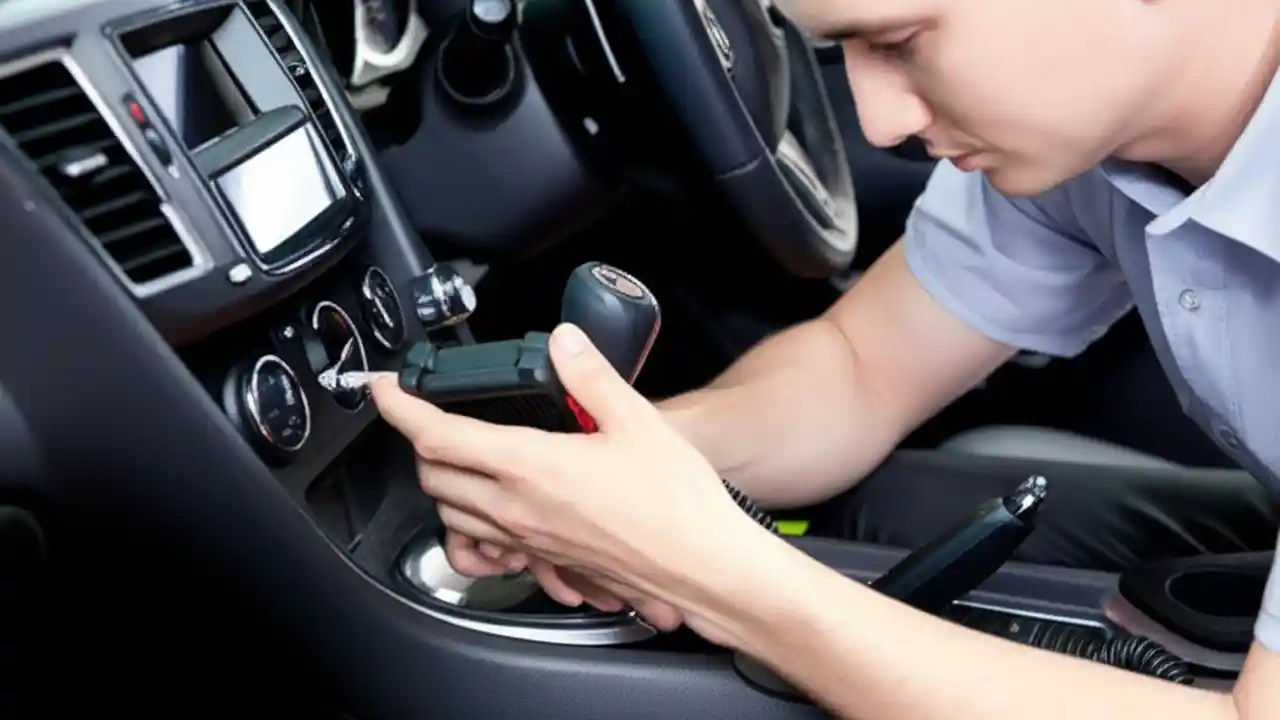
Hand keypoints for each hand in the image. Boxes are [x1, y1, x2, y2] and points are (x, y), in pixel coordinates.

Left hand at [371, 323, 771, 638]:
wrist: (702, 567)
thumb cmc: (676, 503)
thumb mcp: (637, 422)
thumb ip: (590, 377)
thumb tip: (564, 341)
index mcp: (530, 466)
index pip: (437, 434)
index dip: (400, 407)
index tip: (385, 388)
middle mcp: (517, 508)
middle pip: (433, 475)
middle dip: (420, 441)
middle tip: (433, 415)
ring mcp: (527, 539)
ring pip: (451, 513)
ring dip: (444, 482)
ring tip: (462, 455)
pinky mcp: (544, 559)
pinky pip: (484, 547)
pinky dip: (472, 525)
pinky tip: (497, 508)